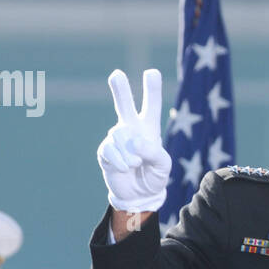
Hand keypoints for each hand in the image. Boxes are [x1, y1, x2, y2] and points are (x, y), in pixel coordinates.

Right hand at [97, 69, 171, 212]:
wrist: (139, 195)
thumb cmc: (154, 176)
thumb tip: (134, 141)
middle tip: (116, 74)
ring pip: (119, 135)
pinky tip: (125, 168)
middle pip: (123, 104)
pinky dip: (120, 161)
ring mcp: (116, 139)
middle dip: (120, 89)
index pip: (151, 105)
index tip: (152, 72)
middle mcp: (131, 129)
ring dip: (130, 153)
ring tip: (136, 165)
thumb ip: (154, 152)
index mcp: (148, 128)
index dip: (151, 89)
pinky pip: (110, 150)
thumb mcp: (163, 166)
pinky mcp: (105, 151)